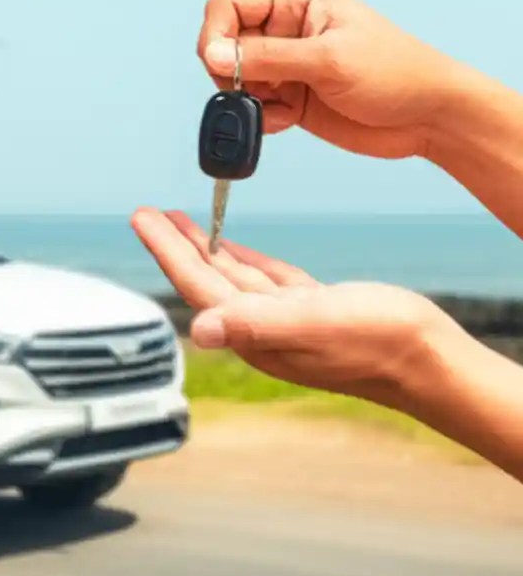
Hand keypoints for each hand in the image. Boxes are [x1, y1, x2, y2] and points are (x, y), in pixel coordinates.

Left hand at [131, 207, 462, 406]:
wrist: (433, 362)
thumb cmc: (379, 344)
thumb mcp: (315, 325)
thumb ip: (257, 324)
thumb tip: (200, 329)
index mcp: (254, 332)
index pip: (197, 285)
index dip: (166, 250)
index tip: (141, 217)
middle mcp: (262, 329)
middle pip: (205, 278)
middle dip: (174, 245)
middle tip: (147, 212)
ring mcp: (287, 320)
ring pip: (232, 277)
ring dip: (204, 248)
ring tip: (178, 221)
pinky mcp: (313, 309)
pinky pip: (265, 280)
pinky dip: (245, 260)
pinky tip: (231, 247)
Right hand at [198, 0, 463, 159]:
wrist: (428, 117)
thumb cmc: (396, 73)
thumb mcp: (328, 59)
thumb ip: (265, 58)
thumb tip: (211, 54)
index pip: (228, 6)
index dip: (215, 35)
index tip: (218, 65)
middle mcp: (284, 28)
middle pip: (223, 44)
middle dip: (231, 73)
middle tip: (258, 90)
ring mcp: (285, 63)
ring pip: (231, 79)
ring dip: (248, 100)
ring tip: (282, 107)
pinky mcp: (288, 95)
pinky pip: (250, 106)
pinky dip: (261, 118)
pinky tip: (290, 119)